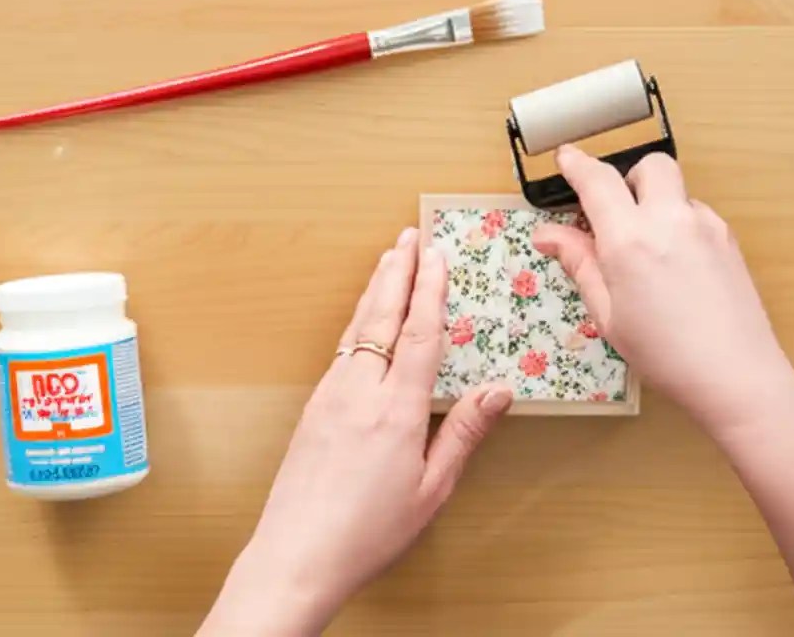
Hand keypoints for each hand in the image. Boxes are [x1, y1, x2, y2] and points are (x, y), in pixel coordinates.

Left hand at [198, 228, 511, 636]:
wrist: (295, 557)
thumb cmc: (367, 532)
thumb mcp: (430, 489)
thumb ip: (463, 434)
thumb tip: (498, 392)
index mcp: (395, 410)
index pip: (418, 333)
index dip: (431, 290)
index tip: (437, 255)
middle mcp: (358, 391)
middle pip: (381, 316)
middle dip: (398, 271)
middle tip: (410, 235)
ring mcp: (329, 396)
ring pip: (357, 328)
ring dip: (376, 289)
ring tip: (388, 260)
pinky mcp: (313, 409)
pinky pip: (342, 348)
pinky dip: (359, 320)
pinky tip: (364, 319)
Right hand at [533, 146, 793, 439]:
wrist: (737, 376)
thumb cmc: (666, 355)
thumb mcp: (609, 316)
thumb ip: (581, 265)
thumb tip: (549, 234)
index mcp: (630, 240)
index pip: (598, 180)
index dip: (576, 164)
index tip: (566, 158)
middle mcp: (670, 220)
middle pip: (648, 166)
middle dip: (628, 178)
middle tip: (615, 215)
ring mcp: (706, 226)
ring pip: (676, 190)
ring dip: (656, 203)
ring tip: (648, 252)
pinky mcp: (729, 239)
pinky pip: (696, 214)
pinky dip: (679, 225)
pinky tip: (677, 268)